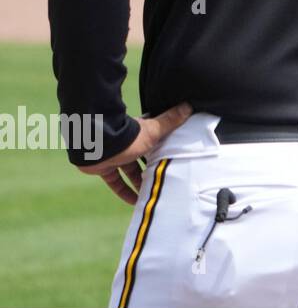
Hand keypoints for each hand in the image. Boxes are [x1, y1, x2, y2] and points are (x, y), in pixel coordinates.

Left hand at [78, 102, 192, 204]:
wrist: (100, 145)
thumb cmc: (129, 136)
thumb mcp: (154, 130)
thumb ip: (170, 120)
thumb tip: (188, 106)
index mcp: (139, 133)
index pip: (152, 139)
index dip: (161, 146)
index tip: (170, 155)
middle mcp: (127, 144)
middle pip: (141, 157)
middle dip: (151, 167)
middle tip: (163, 178)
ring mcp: (116, 157)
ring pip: (130, 171)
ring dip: (140, 182)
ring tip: (152, 192)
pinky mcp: (105, 169)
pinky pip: (116, 183)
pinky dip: (124, 192)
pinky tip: (134, 201)